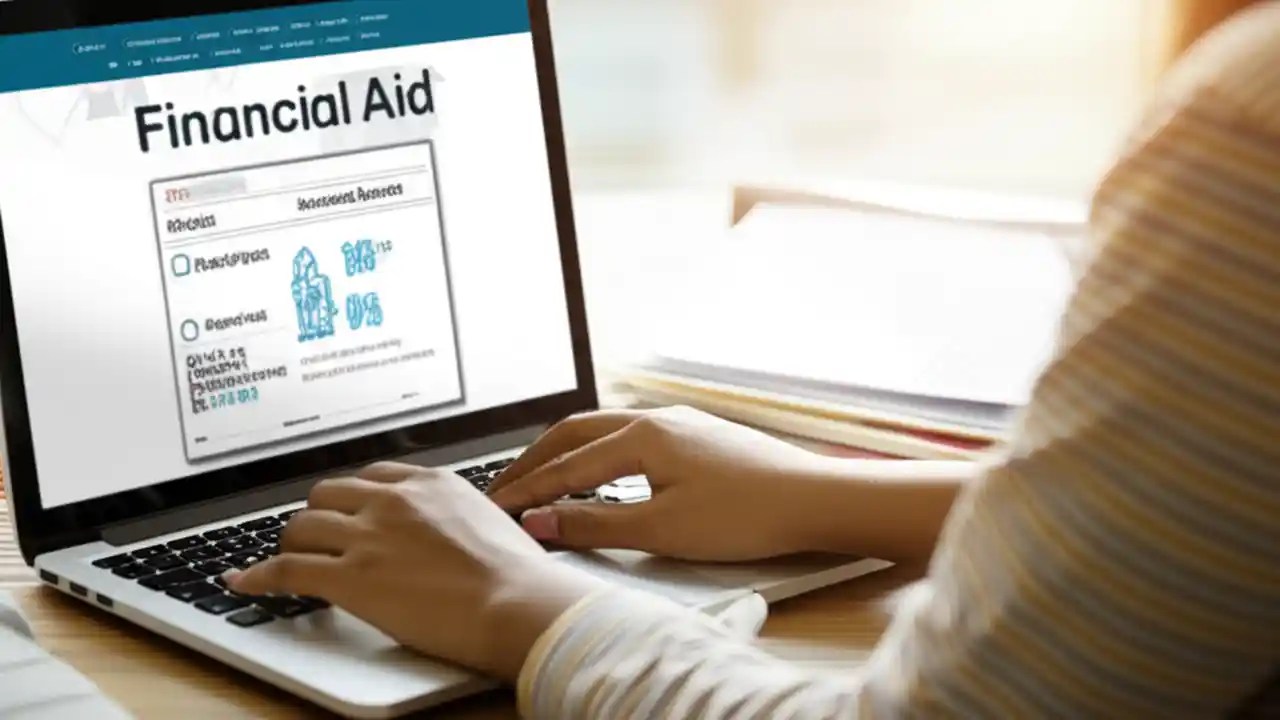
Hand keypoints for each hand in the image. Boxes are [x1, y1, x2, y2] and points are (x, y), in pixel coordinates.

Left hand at [224, 463, 605, 681]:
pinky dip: (260, 575)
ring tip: (289, 559)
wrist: (516, 603)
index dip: (351, 497)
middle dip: (318, 516)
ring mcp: (369, 536)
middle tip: (316, 537)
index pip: (372, 477)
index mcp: (430, 483)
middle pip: (329, 494)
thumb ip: (457, 518)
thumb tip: (452, 533)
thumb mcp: (489, 522)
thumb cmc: (518, 575)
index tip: (345, 509)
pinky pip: (288, 569)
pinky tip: (247, 581)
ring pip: (302, 526)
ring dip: (291, 543)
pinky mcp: (350, 577)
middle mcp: (394, 501)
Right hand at [486, 406, 836, 561]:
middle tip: (505, 486)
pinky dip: (600, 451)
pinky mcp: (700, 434)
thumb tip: (540, 520)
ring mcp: (681, 422)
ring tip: (543, 475)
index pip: (565, 466)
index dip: (526, 491)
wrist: (814, 499)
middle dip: (536, 460)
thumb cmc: (746, 515)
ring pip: (605, 429)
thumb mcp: (661, 529)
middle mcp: (656, 419)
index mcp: (640, 437)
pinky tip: (604, 469)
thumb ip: (595, 524)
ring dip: (568, 452)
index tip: (496, 509)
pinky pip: (632, 435)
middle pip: (576, 433)